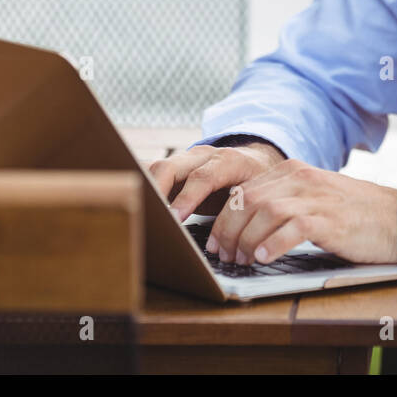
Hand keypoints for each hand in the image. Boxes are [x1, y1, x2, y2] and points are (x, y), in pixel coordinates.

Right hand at [148, 138, 285, 221]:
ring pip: (157, 167)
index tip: (175, 220)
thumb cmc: (256, 182)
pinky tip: (139, 206)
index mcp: (228, 160)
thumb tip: (224, 240)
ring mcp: (185, 159)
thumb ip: (238, 210)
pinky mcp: (174, 168)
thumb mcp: (257, 194)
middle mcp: (203, 155)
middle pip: (170, 166)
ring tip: (139, 213)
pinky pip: (154, 173)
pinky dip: (144, 188)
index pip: (204, 176)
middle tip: (149, 216)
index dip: (187, 198)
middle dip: (156, 190)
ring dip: (146, 189)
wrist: (254, 162)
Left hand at [207, 159, 396, 264]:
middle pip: (247, 200)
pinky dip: (273, 243)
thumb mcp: (314, 199)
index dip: (223, 217)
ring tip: (240, 260)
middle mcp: (301, 178)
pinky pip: (293, 227)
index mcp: (293, 171)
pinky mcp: (330, 219)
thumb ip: (284, 203)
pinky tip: (263, 258)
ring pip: (264, 212)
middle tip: (222, 255)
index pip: (244, 189)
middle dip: (228, 229)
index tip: (214, 241)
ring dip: (245, 239)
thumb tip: (246, 226)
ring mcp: (316, 197)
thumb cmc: (355, 215)